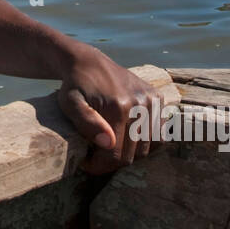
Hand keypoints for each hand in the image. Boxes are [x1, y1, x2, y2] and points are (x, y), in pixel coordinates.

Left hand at [56, 46, 163, 174]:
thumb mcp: (70, 103)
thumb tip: (109, 143)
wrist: (88, 62)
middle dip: (113, 162)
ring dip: (130, 153)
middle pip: (133, 154)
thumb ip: (87, 123)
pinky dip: (145, 141)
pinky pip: (159, 133)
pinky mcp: (157, 98)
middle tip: (96, 156)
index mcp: (118, 107)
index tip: (87, 164)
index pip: (116, 155)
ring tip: (111, 147)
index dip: (100, 166)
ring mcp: (151, 101)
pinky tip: (127, 138)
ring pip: (147, 147)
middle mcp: (140, 104)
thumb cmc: (75, 86)